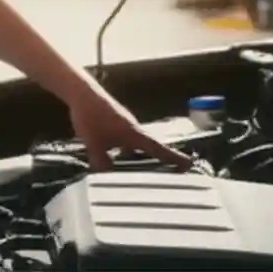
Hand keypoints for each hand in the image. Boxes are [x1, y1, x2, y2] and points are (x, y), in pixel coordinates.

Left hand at [67, 85, 192, 171]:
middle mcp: (135, 129)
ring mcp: (126, 124)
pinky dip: (130, 150)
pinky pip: (128, 140)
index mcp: (135, 134)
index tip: (190, 165)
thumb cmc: (91, 116)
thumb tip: (106, 181)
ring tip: (146, 172)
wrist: (81, 92)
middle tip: (172, 173)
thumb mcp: (95, 144)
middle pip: (153, 148)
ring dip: (144, 156)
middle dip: (162, 160)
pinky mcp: (117, 122)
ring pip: (139, 144)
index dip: (174, 158)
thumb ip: (101, 164)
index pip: (160, 149)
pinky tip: (119, 158)